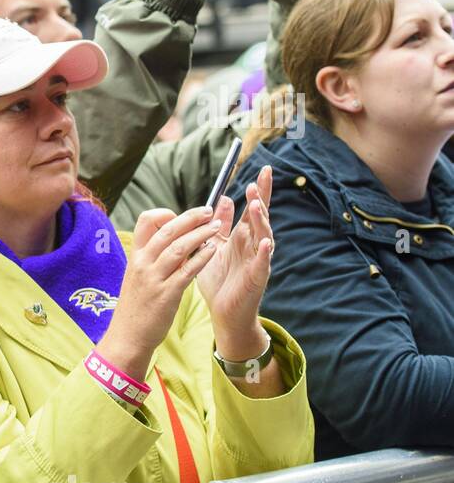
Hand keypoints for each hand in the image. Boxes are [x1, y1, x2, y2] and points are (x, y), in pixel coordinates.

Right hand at [99, 206, 222, 380]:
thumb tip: (174, 242)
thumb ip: (152, 259)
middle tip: (208, 211)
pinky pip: (188, 269)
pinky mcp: (167, 293)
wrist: (127, 336)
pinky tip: (214, 250)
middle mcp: (142, 263)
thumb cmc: (136, 307)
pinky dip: (202, 256)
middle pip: (167, 229)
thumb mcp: (137, 277)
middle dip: (190, 218)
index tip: (181, 218)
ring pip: (179, 247)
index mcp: (135, 256)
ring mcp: (154, 278)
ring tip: (216, 227)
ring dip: (201, 234)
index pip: (146, 221)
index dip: (165, 214)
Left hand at [197, 165, 274, 359]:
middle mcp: (253, 245)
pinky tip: (265, 242)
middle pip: (261, 217)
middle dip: (261, 198)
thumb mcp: (217, 247)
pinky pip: (262, 263)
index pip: (253, 208)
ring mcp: (257, 260)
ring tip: (257, 205)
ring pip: (263, 235)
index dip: (259, 190)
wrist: (224, 313)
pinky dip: (263, 252)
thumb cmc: (221, 280)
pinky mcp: (257, 278)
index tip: (263, 168)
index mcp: (243, 237)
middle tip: (260, 179)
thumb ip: (221, 225)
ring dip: (261, 220)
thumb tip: (224, 198)